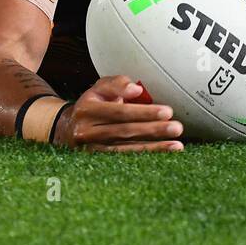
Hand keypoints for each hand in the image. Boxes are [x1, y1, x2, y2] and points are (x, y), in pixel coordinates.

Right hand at [54, 75, 184, 152]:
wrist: (68, 128)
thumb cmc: (93, 103)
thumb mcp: (100, 88)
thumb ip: (117, 83)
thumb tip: (136, 89)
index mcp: (87, 109)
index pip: (119, 111)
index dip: (143, 112)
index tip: (167, 111)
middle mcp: (86, 131)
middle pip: (124, 131)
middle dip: (153, 130)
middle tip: (177, 128)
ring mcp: (91, 149)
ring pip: (126, 149)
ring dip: (154, 147)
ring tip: (176, 145)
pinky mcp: (98, 161)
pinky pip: (125, 159)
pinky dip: (146, 156)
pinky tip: (163, 153)